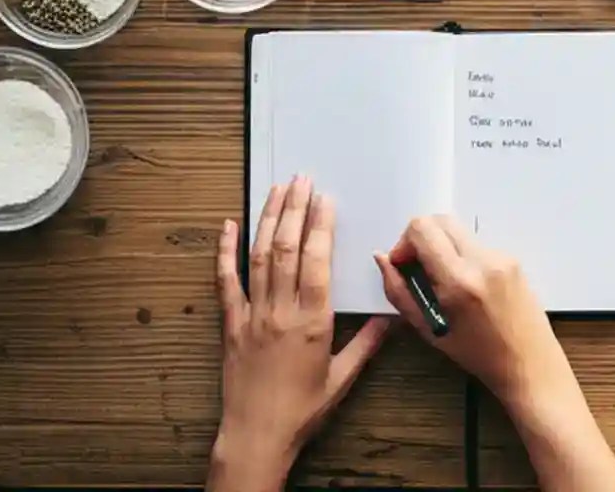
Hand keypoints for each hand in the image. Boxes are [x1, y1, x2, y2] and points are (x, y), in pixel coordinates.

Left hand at [210, 177, 391, 491]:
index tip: (325, 200)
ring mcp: (252, 314)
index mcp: (311, 321)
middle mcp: (280, 311)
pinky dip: (226, 250)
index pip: (316, 261)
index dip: (320, 225)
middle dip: (295, 209)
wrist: (257, 434)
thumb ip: (366, 343)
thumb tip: (389, 317)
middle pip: (287, 248)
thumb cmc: (301, 411)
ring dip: (268, 218)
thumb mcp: (342, 378)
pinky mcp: (231, 323)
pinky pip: (226, 280)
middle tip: (302, 180)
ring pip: (259, 255)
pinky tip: (229, 225)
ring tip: (276, 190)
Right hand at [376, 215, 614, 491]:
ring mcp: (502, 257)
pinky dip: (463, 257)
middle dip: (421, 239)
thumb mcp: (429, 330)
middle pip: (440, 220)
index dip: (404, 243)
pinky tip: (467, 288)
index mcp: (460, 280)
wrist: (529, 365)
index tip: (403, 265)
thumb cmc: (479, 356)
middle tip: (418, 268)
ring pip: (459, 232)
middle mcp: (484, 261)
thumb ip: (400, 292)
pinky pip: (477, 245)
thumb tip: (382, 260)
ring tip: (444, 284)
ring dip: (442, 248)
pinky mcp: (513, 259)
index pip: (422, 229)